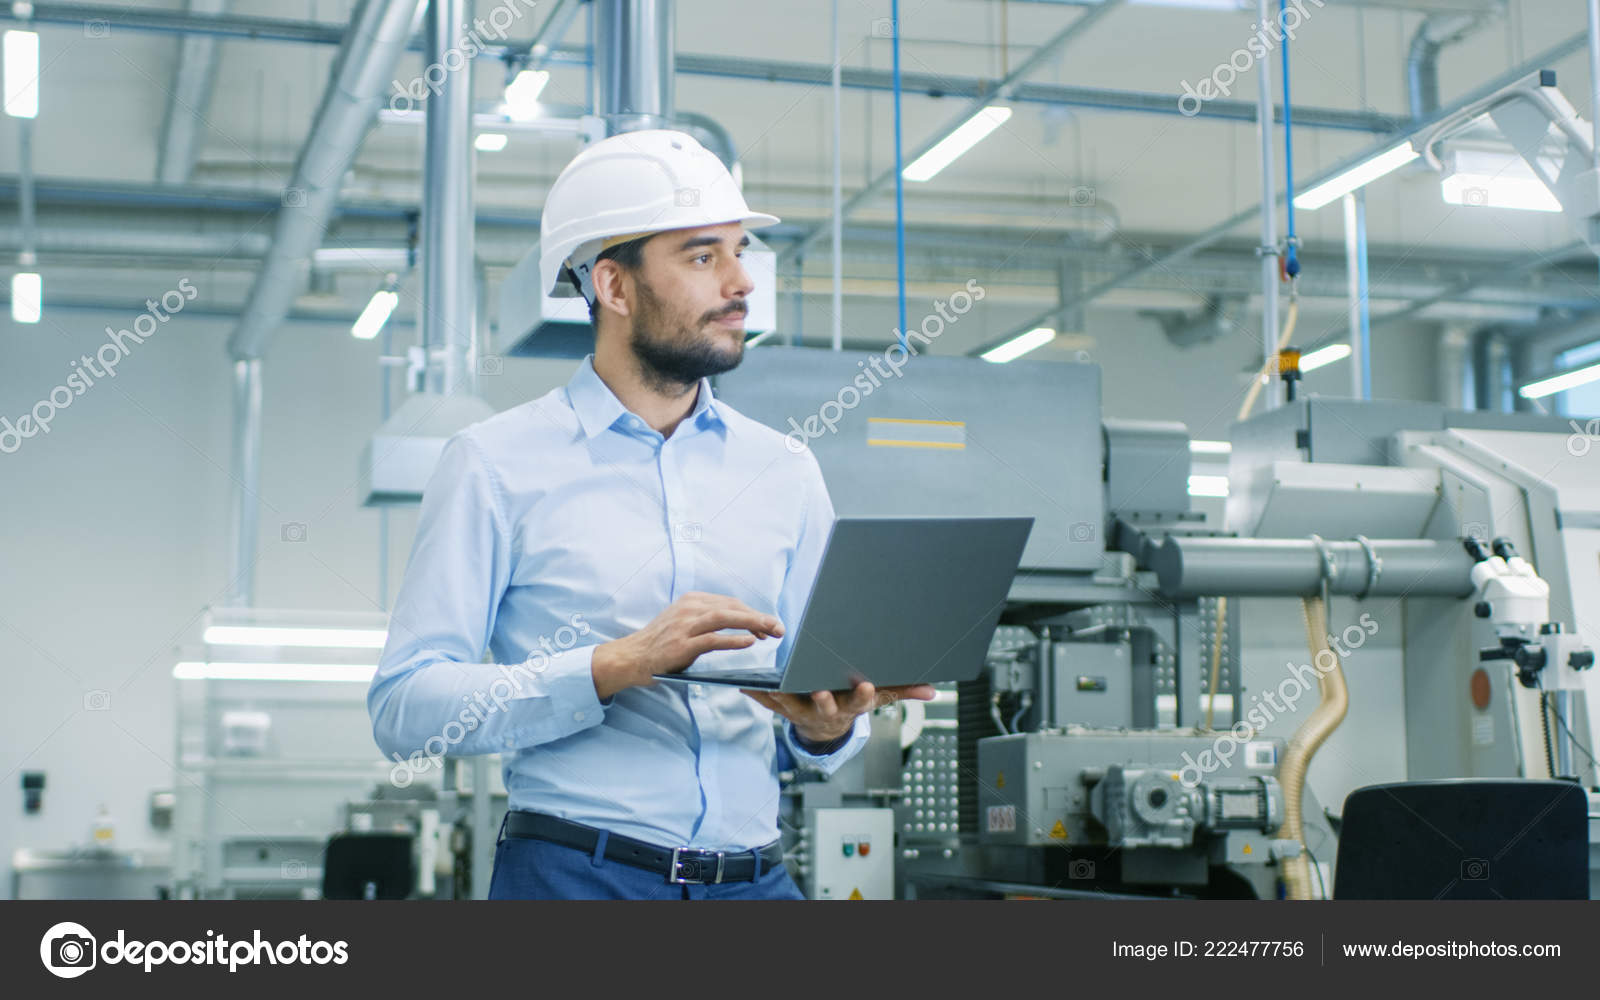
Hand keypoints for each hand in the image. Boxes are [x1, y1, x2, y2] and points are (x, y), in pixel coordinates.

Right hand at [591, 592, 782, 699]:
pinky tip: (749, 643)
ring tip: (771, 632)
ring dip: (752, 624)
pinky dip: (733, 640)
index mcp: (692, 601)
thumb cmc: (661, 644)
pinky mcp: (682, 644)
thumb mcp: (685, 623)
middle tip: (779, 629)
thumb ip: (708, 621)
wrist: (631, 657)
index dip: (753, 613)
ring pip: (724, 618)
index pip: (731, 603)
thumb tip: (742, 626)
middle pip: (732, 608)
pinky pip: (712, 639)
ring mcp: (685, 626)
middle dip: (759, 617)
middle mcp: (689, 608)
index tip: (769, 624)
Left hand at [741, 681, 935, 747]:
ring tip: (774, 685)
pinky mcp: (784, 710)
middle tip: (820, 691)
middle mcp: (827, 711)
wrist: (825, 729)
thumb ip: (903, 692)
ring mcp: (805, 712)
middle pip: (826, 706)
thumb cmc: (851, 702)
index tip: (866, 684)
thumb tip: (933, 691)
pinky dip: (758, 696)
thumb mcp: (878, 697)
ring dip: (783, 697)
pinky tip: (746, 685)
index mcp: (850, 706)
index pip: (860, 702)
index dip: (863, 695)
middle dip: (824, 699)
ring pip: (794, 706)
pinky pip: (770, 704)